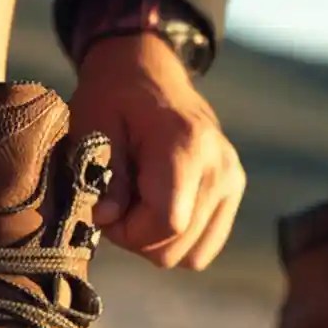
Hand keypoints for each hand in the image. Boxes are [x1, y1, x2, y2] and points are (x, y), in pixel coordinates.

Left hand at [70, 34, 244, 269]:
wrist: (150, 72)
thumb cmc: (114, 97)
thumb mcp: (94, 126)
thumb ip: (102, 175)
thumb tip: (106, 218)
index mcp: (186, 147)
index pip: (167, 223)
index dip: (127, 231)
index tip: (106, 210)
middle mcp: (218, 168)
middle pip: (177, 247)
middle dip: (138, 238)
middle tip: (118, 206)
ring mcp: (231, 181)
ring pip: (192, 255)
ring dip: (157, 242)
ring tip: (139, 206)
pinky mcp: (233, 190)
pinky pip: (204, 246)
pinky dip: (177, 240)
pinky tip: (159, 210)